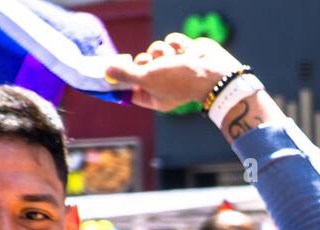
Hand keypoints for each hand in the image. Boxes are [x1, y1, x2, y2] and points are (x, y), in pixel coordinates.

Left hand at [104, 33, 243, 111]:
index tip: (114, 67)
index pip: (132, 88)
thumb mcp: (147, 78)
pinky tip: (185, 51)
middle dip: (144, 61)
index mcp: (155, 97)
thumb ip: (125, 74)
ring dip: (160, 50)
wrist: (213, 72)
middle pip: (141, 66)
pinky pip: (170, 42)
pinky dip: (176, 44)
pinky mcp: (184, 54)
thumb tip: (107, 72)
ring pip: (155, 51)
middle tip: (148, 63)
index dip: (122, 78)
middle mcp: (164, 84)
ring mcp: (175, 68)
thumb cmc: (181, 80)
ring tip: (171, 57)